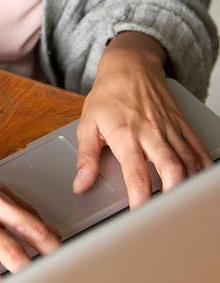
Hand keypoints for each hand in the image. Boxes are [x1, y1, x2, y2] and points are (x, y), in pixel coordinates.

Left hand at [74, 32, 211, 207]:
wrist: (130, 64)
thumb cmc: (108, 94)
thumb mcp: (87, 123)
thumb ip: (86, 157)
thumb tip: (80, 184)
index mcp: (125, 135)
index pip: (136, 175)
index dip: (140, 200)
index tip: (139, 218)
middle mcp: (151, 133)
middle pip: (171, 169)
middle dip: (173, 195)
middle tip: (168, 215)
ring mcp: (170, 129)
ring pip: (188, 161)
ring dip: (188, 185)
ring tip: (182, 204)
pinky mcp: (182, 125)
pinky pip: (197, 149)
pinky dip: (202, 167)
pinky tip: (198, 181)